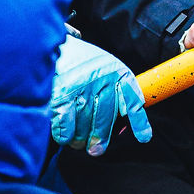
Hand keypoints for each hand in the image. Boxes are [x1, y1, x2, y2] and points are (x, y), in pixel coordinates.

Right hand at [50, 31, 153, 155]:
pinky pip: (66, 126)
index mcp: (116, 72)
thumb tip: (123, 121)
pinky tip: (64, 135)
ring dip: (80, 138)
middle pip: (106, 119)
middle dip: (100, 138)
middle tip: (96, 150)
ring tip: (77, 141)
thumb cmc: (79, 61)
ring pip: (86, 125)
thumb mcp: (103, 67)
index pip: (132, 99)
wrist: (49, 44)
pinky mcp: (61, 96)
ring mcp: (81, 87)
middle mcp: (102, 79)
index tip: (144, 137)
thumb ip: (113, 89)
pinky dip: (64, 135)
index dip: (139, 121)